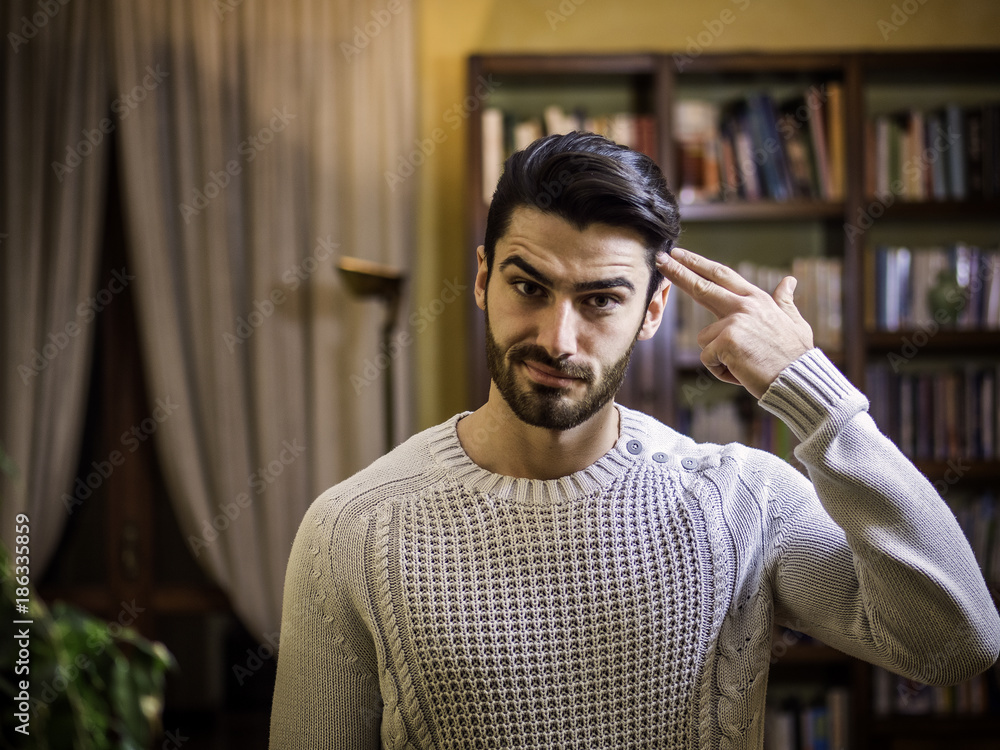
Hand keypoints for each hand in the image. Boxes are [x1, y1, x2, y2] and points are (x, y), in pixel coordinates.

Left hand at [658, 247, 813, 399]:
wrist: (799, 380)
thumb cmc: (795, 355)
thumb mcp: (794, 322)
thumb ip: (785, 301)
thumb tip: (789, 281)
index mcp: (757, 299)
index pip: (722, 275)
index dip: (698, 264)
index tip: (680, 254)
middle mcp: (744, 306)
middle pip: (702, 286)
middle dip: (678, 272)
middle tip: (660, 259)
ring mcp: (734, 322)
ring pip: (704, 339)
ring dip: (718, 356)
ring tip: (745, 364)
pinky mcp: (727, 342)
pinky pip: (708, 359)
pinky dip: (720, 371)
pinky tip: (741, 371)